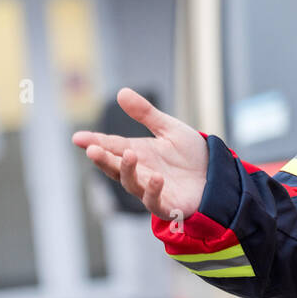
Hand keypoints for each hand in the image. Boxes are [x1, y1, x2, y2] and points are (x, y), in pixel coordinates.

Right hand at [72, 87, 208, 220]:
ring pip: (131, 184)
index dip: (94, 142)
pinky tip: (156, 178)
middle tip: (92, 149)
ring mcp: (151, 190)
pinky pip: (155, 202)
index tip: (78, 137)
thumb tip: (121, 92)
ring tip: (129, 154)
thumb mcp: (169, 129)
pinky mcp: (168, 205)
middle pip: (115, 167)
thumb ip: (146, 113)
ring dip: (127, 170)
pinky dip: (153, 191)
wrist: (218, 174)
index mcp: (138, 153)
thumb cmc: (191, 154)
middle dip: (103, 159)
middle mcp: (140, 172)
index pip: (112, 146)